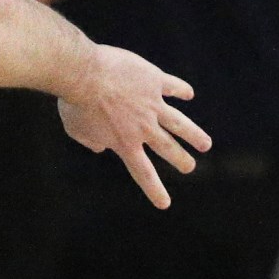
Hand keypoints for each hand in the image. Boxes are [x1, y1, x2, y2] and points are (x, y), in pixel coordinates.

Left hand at [57, 45, 211, 208]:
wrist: (84, 74)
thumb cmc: (74, 103)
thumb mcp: (76, 129)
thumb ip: (90, 141)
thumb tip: (99, 148)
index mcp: (124, 142)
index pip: (143, 172)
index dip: (155, 190)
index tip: (164, 204)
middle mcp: (143, 127)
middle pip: (167, 148)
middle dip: (181, 160)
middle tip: (189, 167)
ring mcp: (152, 104)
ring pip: (180, 123)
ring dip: (194, 134)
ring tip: (205, 144)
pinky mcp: (154, 80)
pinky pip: (173, 87)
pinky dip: (182, 90)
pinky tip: (188, 94)